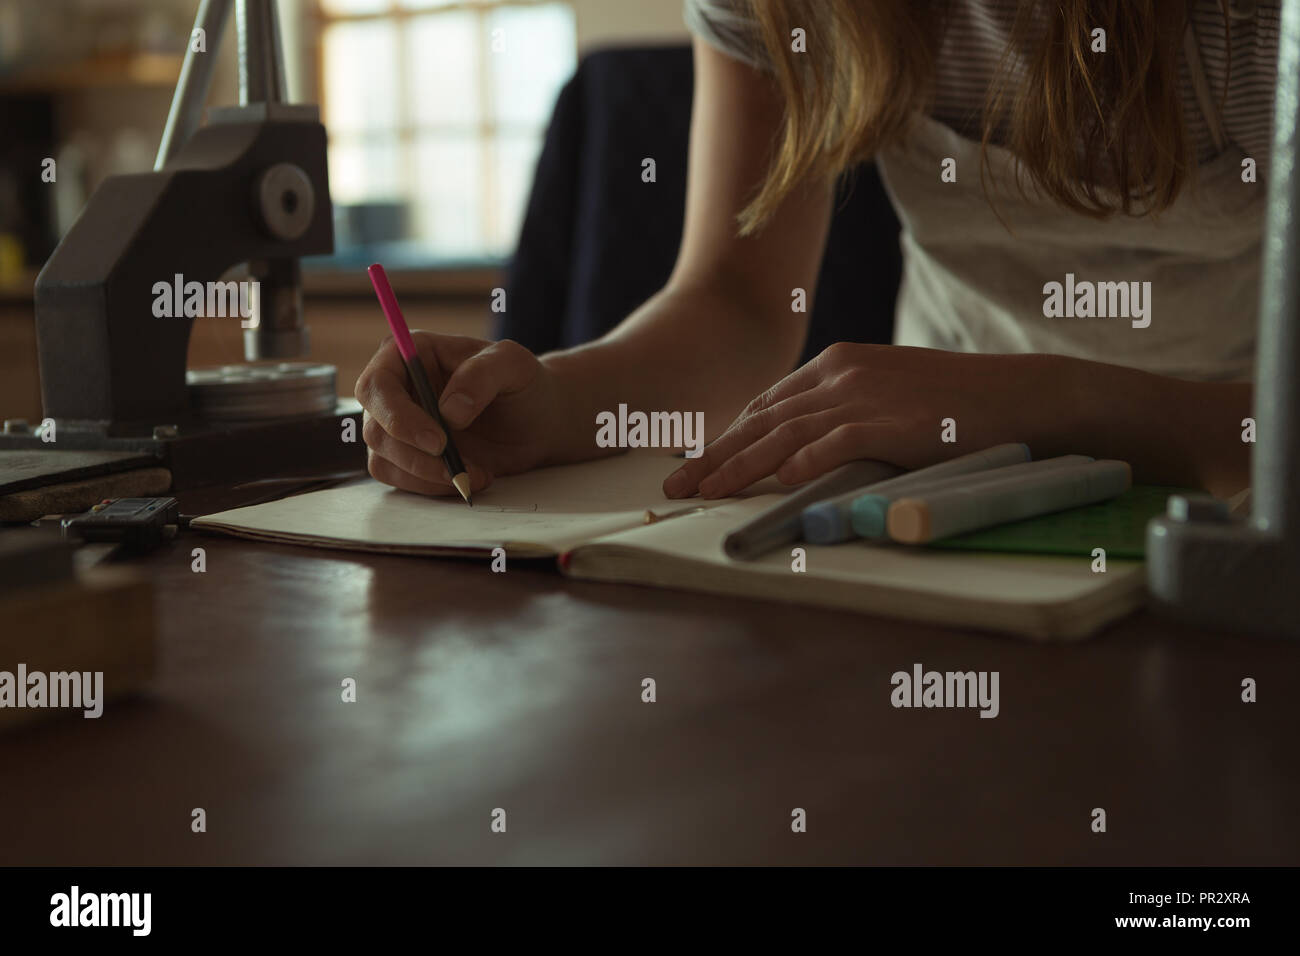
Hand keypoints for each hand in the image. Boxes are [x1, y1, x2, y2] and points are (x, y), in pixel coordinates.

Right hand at [356, 332, 557, 496]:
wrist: (538, 421)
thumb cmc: (522, 383)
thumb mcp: (513, 365)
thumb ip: (481, 376)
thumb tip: (449, 411)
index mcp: (412, 354)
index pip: (377, 385)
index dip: (398, 417)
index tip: (437, 441)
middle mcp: (397, 388)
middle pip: (375, 428)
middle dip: (414, 456)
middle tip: (457, 468)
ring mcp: (399, 425)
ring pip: (384, 459)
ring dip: (427, 476)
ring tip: (476, 474)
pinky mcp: (408, 455)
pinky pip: (400, 479)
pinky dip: (432, 486)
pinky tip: (468, 479)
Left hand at [663, 343, 1065, 498]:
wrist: (1018, 395)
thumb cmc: (951, 404)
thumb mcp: (884, 395)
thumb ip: (840, 411)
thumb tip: (799, 445)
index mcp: (835, 364)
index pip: (765, 405)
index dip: (727, 437)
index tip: (698, 462)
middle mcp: (840, 374)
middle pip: (761, 421)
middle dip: (713, 454)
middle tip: (675, 483)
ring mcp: (865, 396)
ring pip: (784, 436)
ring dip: (738, 467)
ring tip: (704, 493)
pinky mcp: (892, 423)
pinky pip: (834, 445)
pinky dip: (801, 464)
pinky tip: (774, 485)